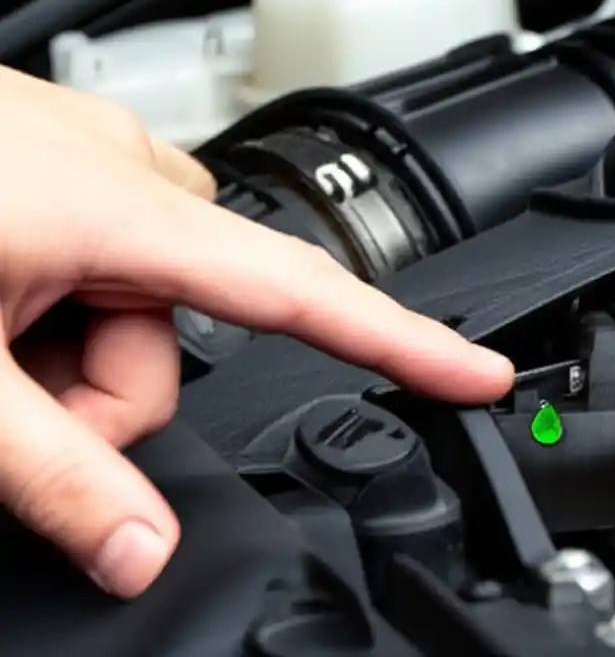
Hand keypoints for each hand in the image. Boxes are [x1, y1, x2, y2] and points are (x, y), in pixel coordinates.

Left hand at [0, 67, 513, 598]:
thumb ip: (55, 475)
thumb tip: (141, 552)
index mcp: (113, 207)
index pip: (300, 294)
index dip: (402, 344)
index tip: (477, 376)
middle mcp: (116, 163)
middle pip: (185, 325)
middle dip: (106, 389)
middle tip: (8, 397)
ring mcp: (77, 153)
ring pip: (136, 294)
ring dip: (69, 346)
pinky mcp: (44, 153)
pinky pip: (101, 246)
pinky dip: (54, 297)